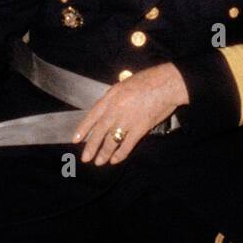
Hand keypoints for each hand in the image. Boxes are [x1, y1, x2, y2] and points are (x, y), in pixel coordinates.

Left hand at [73, 63, 188, 164]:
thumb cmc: (148, 80)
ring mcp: (127, 121)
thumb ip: (113, 97)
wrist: (166, 85)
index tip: (75, 139)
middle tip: (85, 158)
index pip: (92, 116)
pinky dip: (120, 154)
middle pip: (99, 132)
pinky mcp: (140, 129)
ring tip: (99, 162)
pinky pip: (127, 145)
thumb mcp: (124, 83)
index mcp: (110, 98)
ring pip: (111, 141)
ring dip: (104, 153)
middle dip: (91, 147)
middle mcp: (115, 110)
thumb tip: (107, 108)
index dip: (83, 129)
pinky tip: (115, 160)